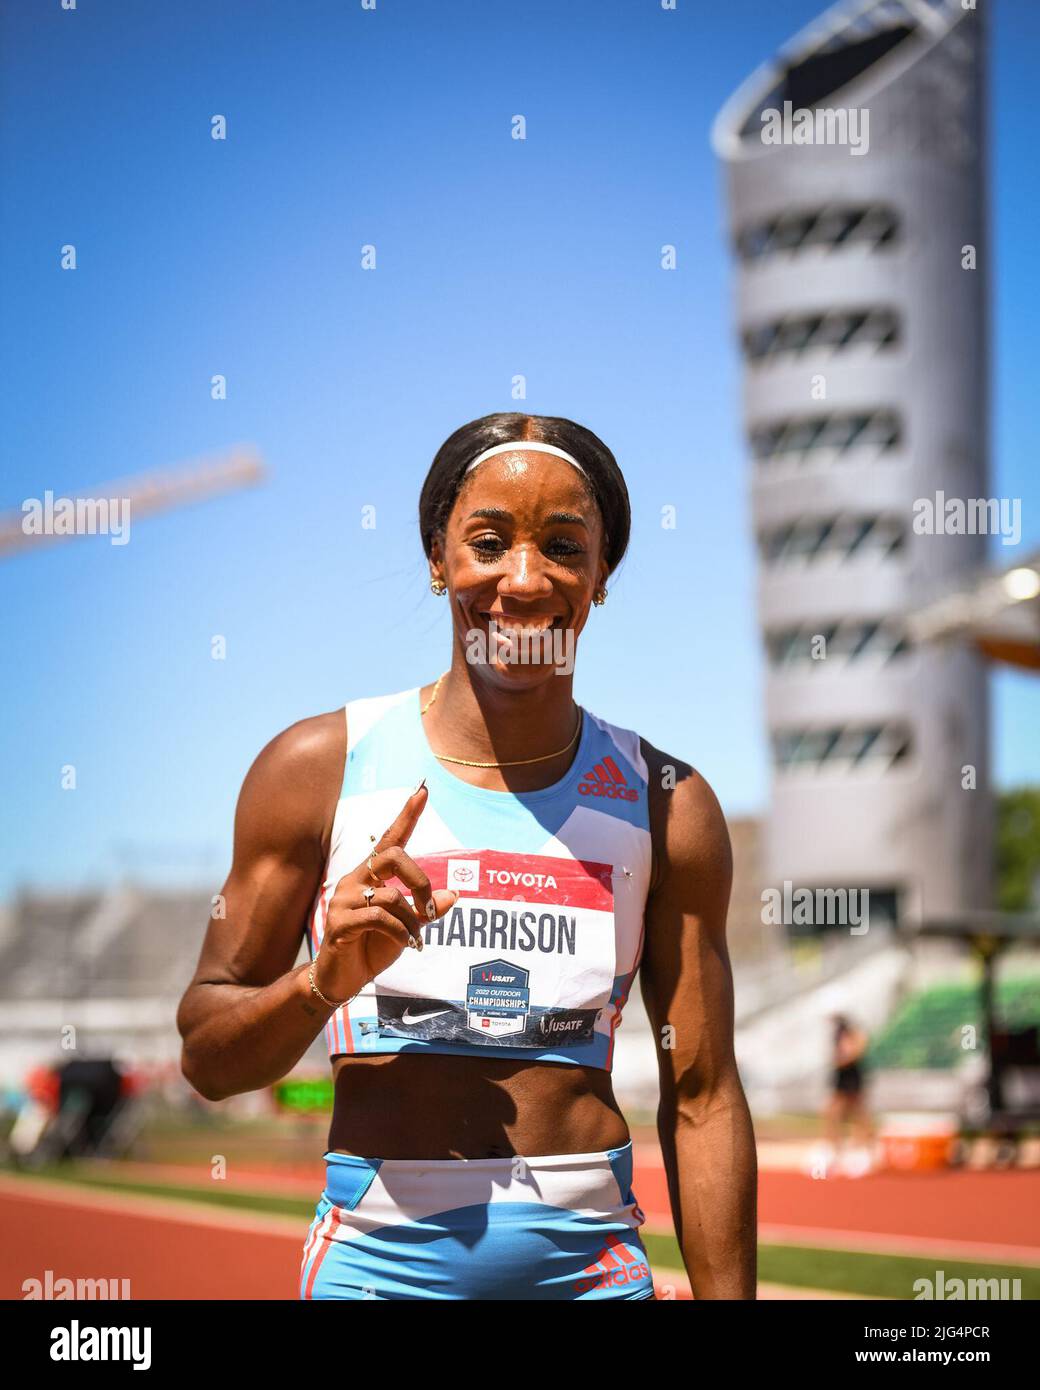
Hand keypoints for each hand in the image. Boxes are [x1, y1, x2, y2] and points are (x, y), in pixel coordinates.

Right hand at [312, 781, 456, 1002]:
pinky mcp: (339, 923)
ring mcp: (344, 900)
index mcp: (371, 875)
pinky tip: (405, 944)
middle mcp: (355, 880)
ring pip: (391, 896)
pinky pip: (378, 918)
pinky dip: (400, 932)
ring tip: (413, 938)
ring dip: (412, 921)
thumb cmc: (372, 948)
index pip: (390, 839)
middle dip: (420, 880)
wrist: (342, 979)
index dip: (407, 815)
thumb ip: (426, 910)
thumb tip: (454, 895)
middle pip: (392, 856)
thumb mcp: (408, 927)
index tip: (423, 790)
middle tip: (429, 908)